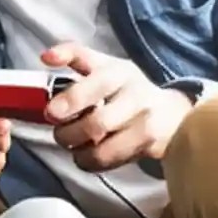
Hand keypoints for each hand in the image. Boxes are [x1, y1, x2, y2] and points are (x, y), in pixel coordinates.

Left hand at [42, 42, 192, 171]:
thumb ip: (74, 56)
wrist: (171, 113)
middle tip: (59, 132)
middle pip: (97, 124)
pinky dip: (90, 161)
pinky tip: (87, 154)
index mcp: (119, 72)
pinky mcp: (149, 147)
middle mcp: (136, 97)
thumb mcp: (102, 65)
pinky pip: (110, 160)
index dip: (72, 98)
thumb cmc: (124, 88)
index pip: (97, 82)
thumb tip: (46, 57)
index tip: (51, 112)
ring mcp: (146, 124)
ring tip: (72, 144)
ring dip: (78, 149)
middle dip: (68, 132)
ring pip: (103, 148)